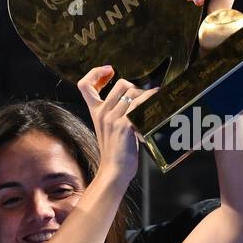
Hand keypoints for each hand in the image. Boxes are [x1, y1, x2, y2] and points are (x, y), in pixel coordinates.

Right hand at [77, 66, 155, 183]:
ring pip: (132, 91)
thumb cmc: (115, 152)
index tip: (109, 71)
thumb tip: (133, 95)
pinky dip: (151, 102)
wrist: (114, 171)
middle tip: (143, 96)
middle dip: (135, 87)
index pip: (84, 85)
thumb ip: (114, 112)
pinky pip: (140, 104)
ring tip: (155, 99)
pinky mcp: (124, 125)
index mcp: (95, 112)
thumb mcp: (108, 128)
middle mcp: (101, 113)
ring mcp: (112, 118)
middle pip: (120, 84)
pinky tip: (158, 107)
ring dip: (147, 94)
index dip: (95, 73)